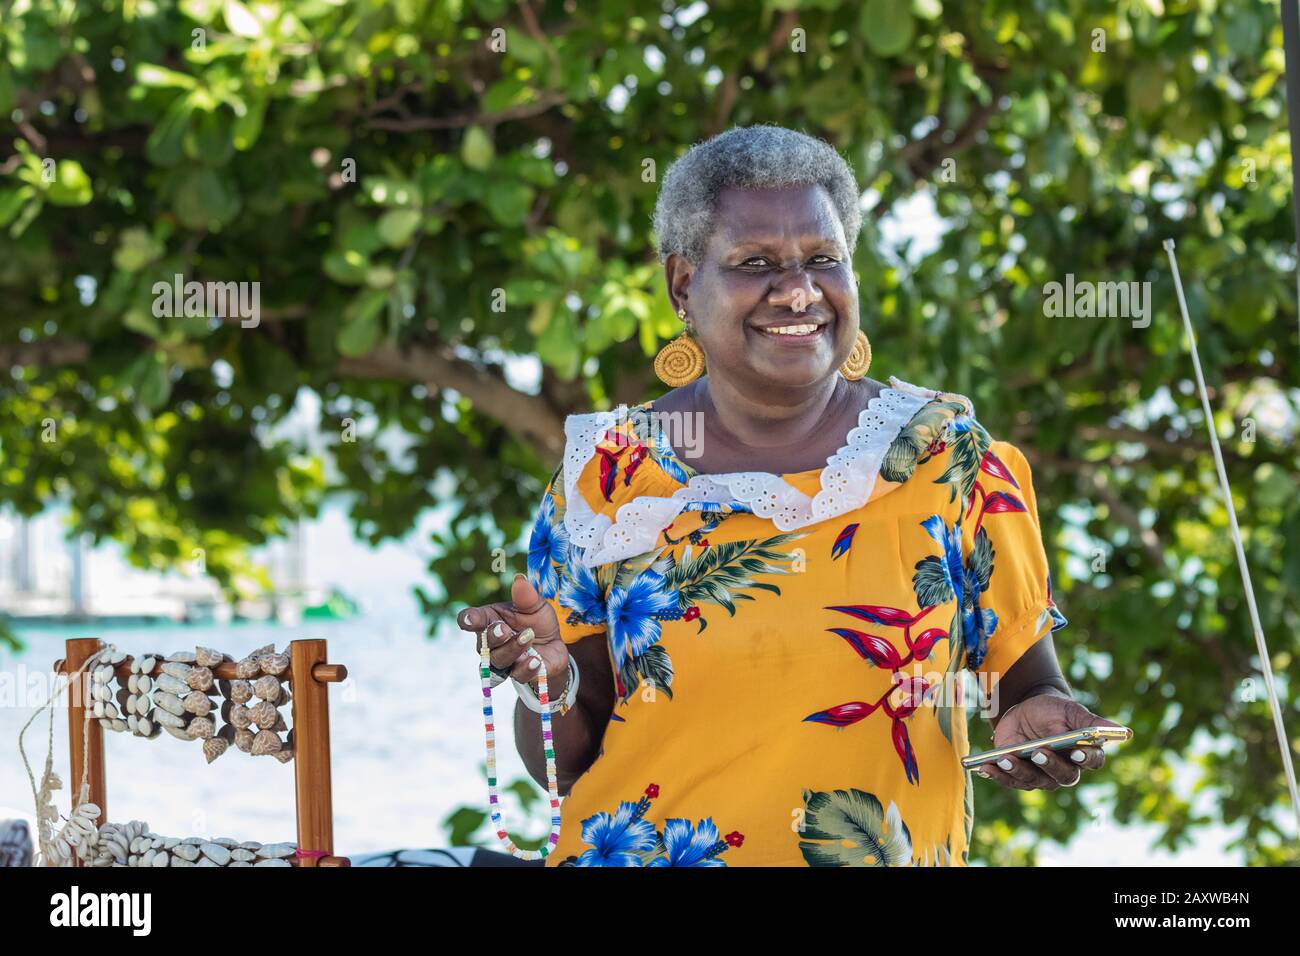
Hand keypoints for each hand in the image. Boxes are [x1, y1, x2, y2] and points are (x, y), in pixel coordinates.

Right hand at [457, 573, 569, 693]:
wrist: (554, 645)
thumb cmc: (537, 621)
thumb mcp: (535, 605)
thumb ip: (526, 596)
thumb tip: (520, 579)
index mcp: (490, 620)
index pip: (470, 620)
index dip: (468, 620)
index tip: (472, 619)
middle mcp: (491, 643)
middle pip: (483, 643)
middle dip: (494, 636)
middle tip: (505, 629)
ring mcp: (504, 660)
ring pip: (499, 660)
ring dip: (513, 648)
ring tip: (529, 637)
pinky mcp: (520, 674)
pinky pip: (518, 675)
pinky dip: (526, 668)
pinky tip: (536, 660)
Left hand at [975, 694, 1122, 791]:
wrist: (1025, 709)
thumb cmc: (1053, 710)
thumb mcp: (1070, 710)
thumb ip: (1092, 722)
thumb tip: (1125, 731)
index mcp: (1083, 753)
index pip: (1092, 761)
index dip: (1086, 758)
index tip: (1078, 750)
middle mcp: (1065, 770)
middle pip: (1062, 775)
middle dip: (1050, 765)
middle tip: (1039, 753)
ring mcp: (1041, 775)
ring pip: (1033, 780)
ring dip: (1018, 770)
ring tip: (1005, 758)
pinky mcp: (1019, 775)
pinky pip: (1009, 779)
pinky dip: (997, 773)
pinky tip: (984, 767)